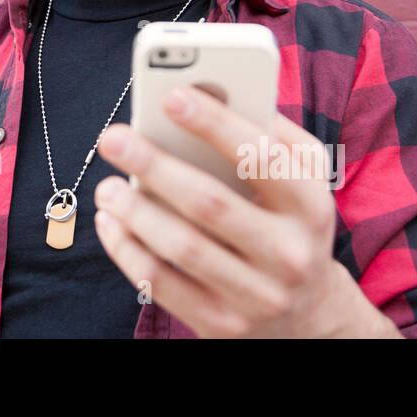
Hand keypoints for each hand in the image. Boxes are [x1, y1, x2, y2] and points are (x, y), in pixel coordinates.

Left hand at [93, 83, 400, 337]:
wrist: (309, 315)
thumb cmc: (290, 222)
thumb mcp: (301, 178)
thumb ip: (268, 132)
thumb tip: (210, 91)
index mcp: (310, 204)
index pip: (261, 158)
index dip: (215, 124)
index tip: (171, 94)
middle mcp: (289, 253)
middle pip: (210, 203)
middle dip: (155, 165)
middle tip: (113, 138)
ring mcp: (257, 295)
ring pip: (182, 248)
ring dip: (135, 211)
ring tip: (106, 186)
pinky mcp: (222, 325)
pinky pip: (162, 285)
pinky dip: (127, 250)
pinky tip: (111, 222)